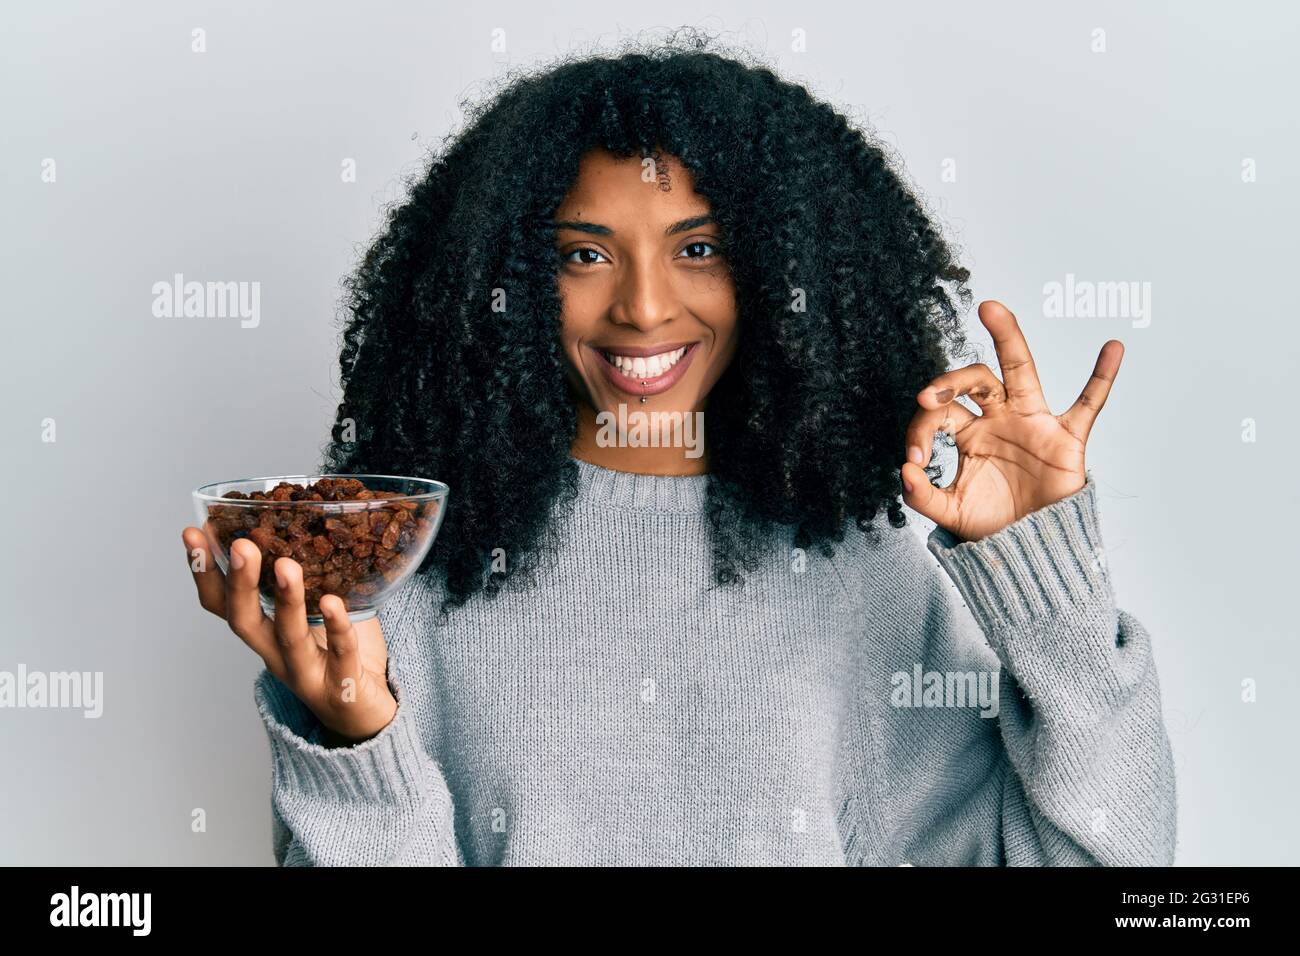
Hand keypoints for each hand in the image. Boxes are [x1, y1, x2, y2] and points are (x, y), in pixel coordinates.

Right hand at [181, 528, 397, 743]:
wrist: (365, 714)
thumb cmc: (338, 654)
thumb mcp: (316, 609)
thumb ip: (309, 572)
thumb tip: (307, 513)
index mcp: (263, 632)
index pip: (221, 604)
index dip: (205, 571)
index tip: (194, 532)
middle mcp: (275, 654)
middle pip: (244, 621)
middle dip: (238, 583)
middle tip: (240, 545)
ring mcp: (306, 674)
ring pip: (288, 638)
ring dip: (286, 601)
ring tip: (286, 566)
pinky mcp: (340, 686)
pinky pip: (339, 655)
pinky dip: (336, 629)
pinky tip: (334, 603)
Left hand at [901, 300, 1121, 542]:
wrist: (1031, 549)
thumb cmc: (992, 526)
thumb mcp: (949, 513)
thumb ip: (922, 495)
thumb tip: (904, 471)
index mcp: (970, 434)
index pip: (941, 414)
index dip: (921, 431)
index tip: (915, 461)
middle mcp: (999, 419)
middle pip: (975, 380)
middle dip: (949, 381)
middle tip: (927, 396)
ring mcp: (1034, 423)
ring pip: (1021, 371)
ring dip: (1008, 339)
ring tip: (991, 309)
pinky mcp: (1066, 438)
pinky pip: (1089, 404)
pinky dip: (1103, 378)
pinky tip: (1113, 348)